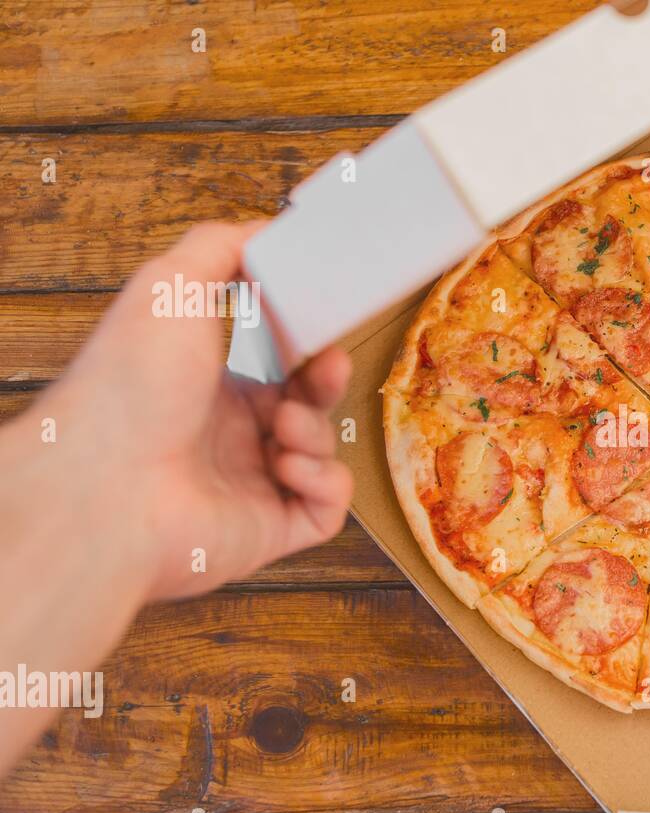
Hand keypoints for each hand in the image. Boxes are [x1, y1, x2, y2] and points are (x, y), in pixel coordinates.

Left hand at [32, 221, 354, 599]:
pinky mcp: (271, 531)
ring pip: (321, 452)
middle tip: (326, 366)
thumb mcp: (170, 286)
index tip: (321, 329)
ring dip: (314, 430)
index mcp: (205, 390)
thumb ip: (222, 245)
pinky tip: (287, 466)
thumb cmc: (126, 389)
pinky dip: (324, 480)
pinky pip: (327, 507)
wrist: (105, 485)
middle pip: (307, 407)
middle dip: (326, 383)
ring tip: (281, 429)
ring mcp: (251, 488)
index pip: (275, 369)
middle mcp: (227, 441)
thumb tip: (270, 228)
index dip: (305, 348)